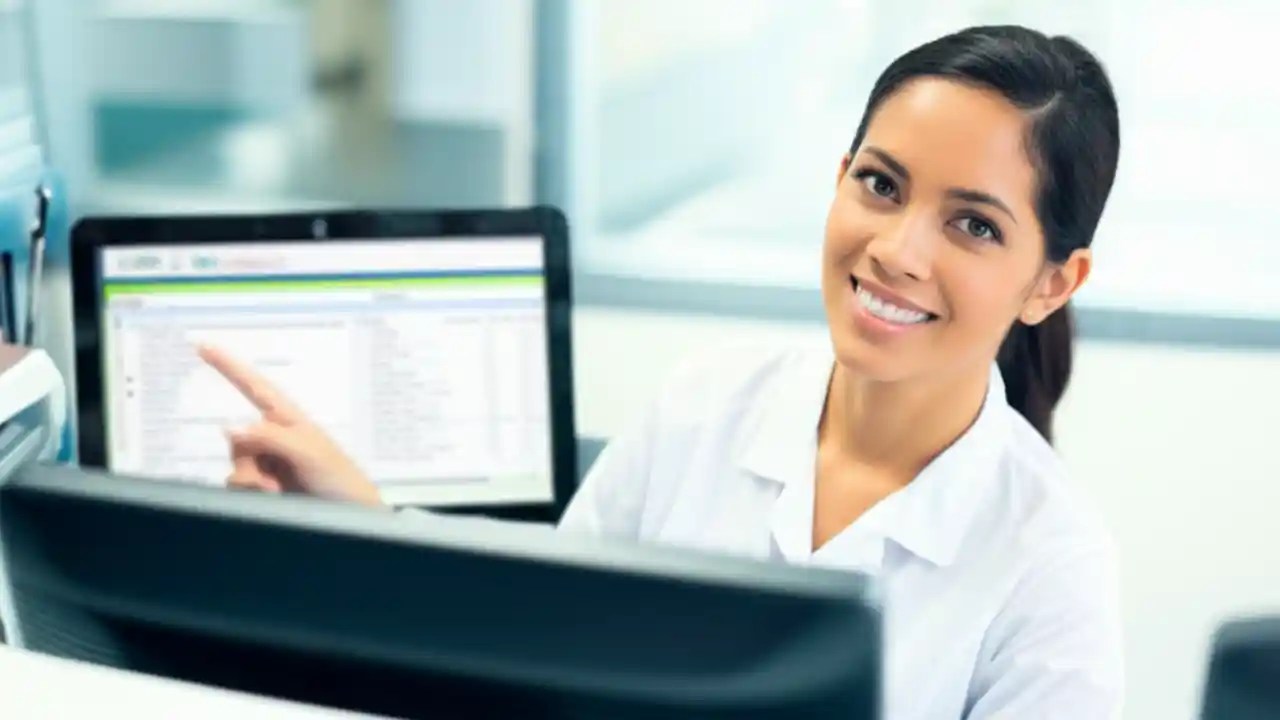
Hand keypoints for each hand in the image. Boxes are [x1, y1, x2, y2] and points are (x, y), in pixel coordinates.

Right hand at [197, 344, 383, 507]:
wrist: (349, 515)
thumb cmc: (338, 477)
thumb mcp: (307, 452)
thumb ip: (269, 437)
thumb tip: (229, 427)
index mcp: (287, 419)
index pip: (253, 386)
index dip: (228, 366)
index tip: (203, 346)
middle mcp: (273, 437)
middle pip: (236, 441)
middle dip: (250, 463)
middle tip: (277, 479)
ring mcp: (267, 463)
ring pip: (235, 466)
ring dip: (254, 482)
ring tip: (281, 491)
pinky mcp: (263, 486)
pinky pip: (237, 486)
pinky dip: (252, 494)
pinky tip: (275, 499)